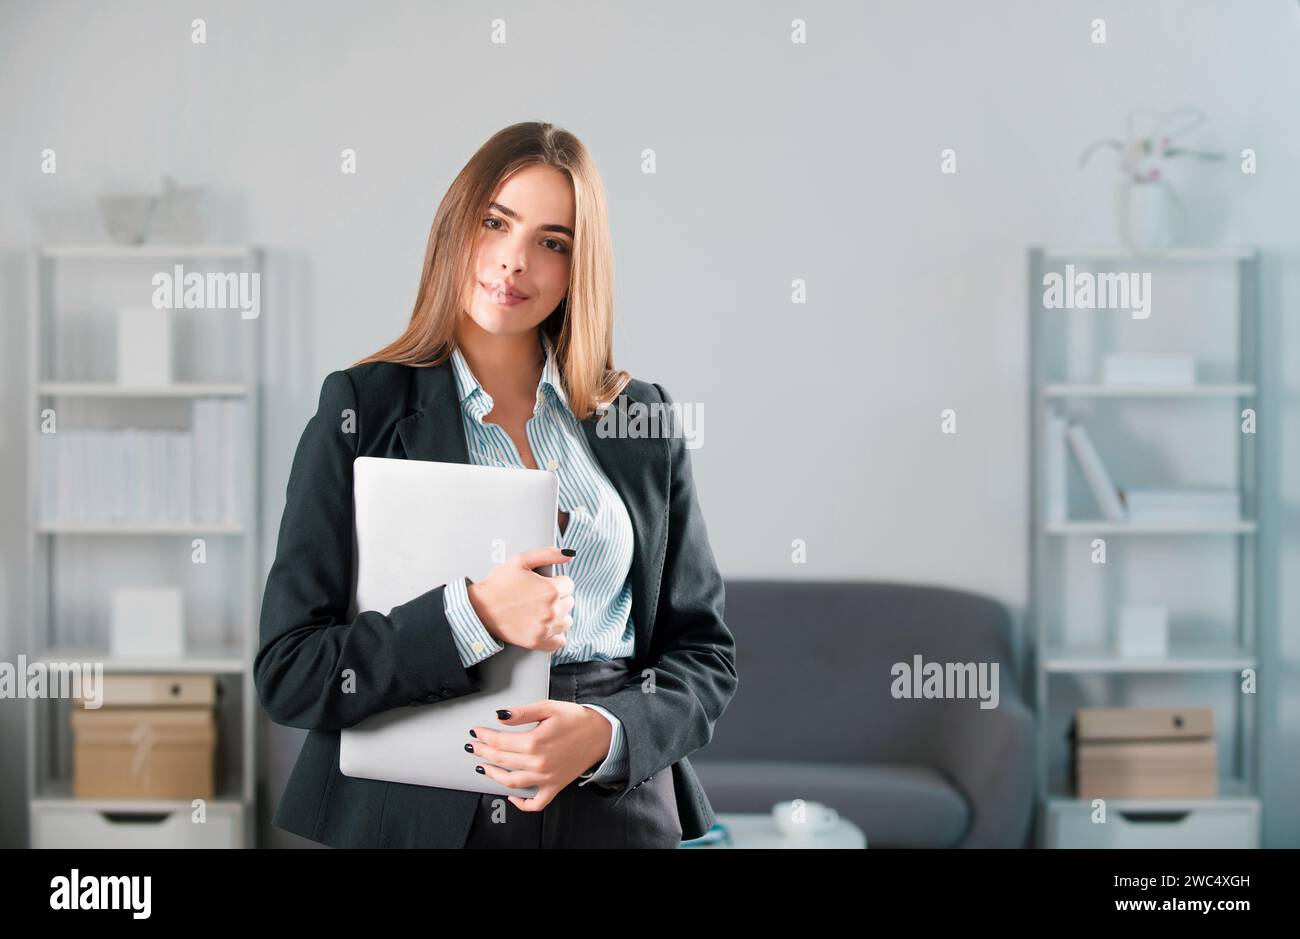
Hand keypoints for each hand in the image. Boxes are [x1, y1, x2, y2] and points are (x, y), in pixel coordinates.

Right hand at [467, 547, 574, 651]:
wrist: (479, 609)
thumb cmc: (498, 584)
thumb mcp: (521, 560)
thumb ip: (548, 554)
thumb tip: (569, 553)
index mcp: (551, 589)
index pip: (569, 584)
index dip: (557, 581)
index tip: (544, 584)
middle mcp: (552, 610)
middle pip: (569, 602)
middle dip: (558, 597)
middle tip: (539, 596)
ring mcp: (546, 628)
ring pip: (567, 621)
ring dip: (559, 615)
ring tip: (541, 611)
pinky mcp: (538, 642)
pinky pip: (560, 641)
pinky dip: (556, 635)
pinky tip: (545, 627)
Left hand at [467, 700, 612, 810]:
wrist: (602, 734)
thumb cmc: (577, 720)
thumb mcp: (548, 708)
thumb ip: (522, 713)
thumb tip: (500, 716)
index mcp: (534, 742)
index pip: (499, 741)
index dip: (484, 736)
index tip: (476, 732)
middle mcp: (538, 763)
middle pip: (501, 760)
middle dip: (483, 752)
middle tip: (473, 747)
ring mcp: (545, 778)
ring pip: (511, 782)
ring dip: (493, 775)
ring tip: (483, 768)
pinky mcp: (554, 786)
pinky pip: (535, 803)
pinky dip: (521, 803)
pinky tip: (511, 796)